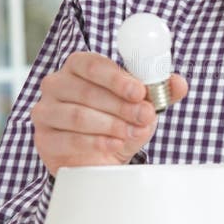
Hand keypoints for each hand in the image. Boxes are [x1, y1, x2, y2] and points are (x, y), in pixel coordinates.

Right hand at [30, 51, 187, 175]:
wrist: (98, 159)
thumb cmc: (117, 122)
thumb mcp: (141, 106)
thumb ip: (160, 92)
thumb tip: (180, 84)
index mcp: (78, 66)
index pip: (93, 64)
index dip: (117, 78)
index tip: (139, 92)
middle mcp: (56, 84)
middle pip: (86, 91)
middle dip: (120, 105)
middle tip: (144, 116)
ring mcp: (46, 111)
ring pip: (77, 114)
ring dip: (110, 124)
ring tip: (132, 132)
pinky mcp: (44, 138)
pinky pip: (68, 139)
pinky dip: (95, 143)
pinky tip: (115, 145)